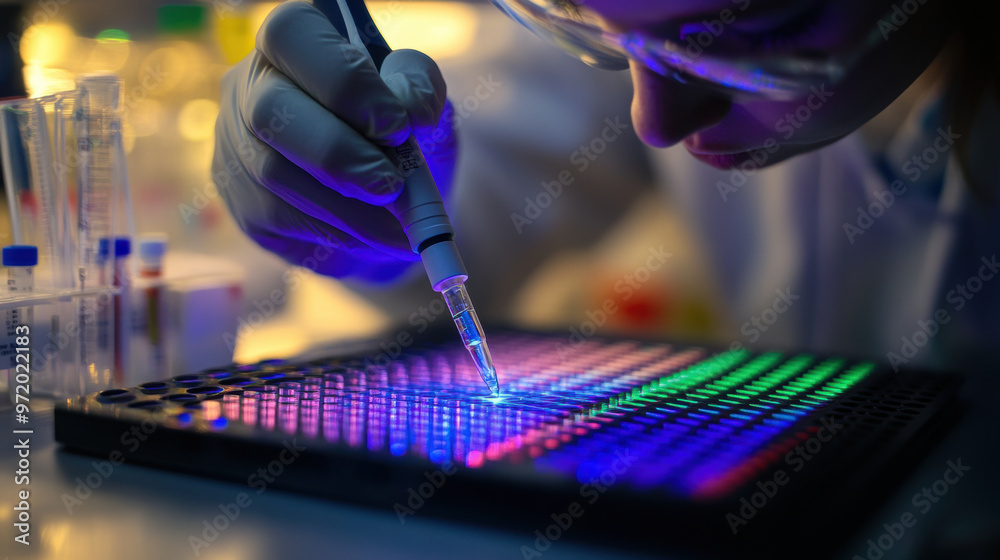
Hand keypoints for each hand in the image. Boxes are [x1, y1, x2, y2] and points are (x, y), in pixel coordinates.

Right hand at [213, 1, 456, 282]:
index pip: (293, 34)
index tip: (396, 125)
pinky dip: (337, 232)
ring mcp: (236, 142)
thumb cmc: (403, 142)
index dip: (342, 80)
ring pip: (274, 173)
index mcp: (297, 42)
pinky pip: (278, 216)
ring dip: (345, 206)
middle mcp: (251, 84)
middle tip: (391, 185)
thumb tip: (408, 106)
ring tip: (400, 226)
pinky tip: (376, 239)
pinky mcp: (239, 197)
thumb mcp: (425, 108)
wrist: (391, 206)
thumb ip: (421, 91)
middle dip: (338, 153)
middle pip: (270, 110)